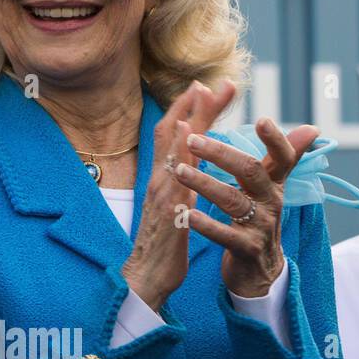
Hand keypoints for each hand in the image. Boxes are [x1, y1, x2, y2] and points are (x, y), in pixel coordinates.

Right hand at [122, 80, 235, 310]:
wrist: (146, 279)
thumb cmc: (162, 244)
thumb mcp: (174, 207)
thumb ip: (181, 184)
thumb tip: (189, 164)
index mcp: (164, 179)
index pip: (175, 136)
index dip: (189, 109)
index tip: (206, 85)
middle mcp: (159, 180)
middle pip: (173, 133)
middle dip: (192, 105)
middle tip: (212, 80)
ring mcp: (162, 195)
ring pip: (172, 149)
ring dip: (189, 119)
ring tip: (202, 94)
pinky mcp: (169, 213)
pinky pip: (174, 178)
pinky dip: (180, 154)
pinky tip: (189, 138)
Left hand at [171, 117, 318, 297]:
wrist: (259, 271)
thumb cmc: (259, 220)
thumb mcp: (271, 189)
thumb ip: (282, 159)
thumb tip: (312, 129)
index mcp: (273, 184)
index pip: (281, 157)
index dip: (275, 140)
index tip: (262, 119)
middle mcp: (271, 202)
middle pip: (251, 171)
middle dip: (222, 153)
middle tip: (192, 139)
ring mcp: (261, 226)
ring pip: (233, 201)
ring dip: (204, 183)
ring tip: (179, 170)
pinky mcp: (247, 249)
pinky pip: (227, 235)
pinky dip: (207, 224)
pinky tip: (188, 214)